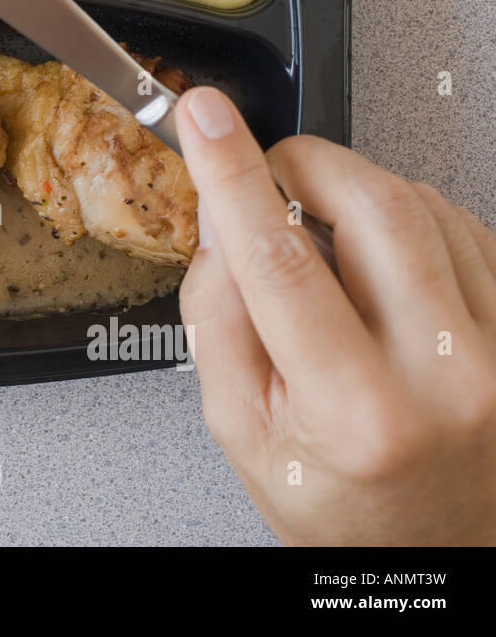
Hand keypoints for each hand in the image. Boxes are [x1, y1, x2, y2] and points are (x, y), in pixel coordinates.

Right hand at [175, 86, 495, 544]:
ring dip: (351, 191)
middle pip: (372, 207)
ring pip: (421, 204)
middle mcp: (445, 375)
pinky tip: (374, 252)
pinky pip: (462, 222)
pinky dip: (404, 213)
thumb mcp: (242, 432)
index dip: (231, 174)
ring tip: (320, 238)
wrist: (436, 547)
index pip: (279, 263)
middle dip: (302, 164)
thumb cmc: (341, 502)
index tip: (203, 118)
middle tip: (267, 173)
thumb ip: (219, 322)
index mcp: (356, 413)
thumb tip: (219, 223)